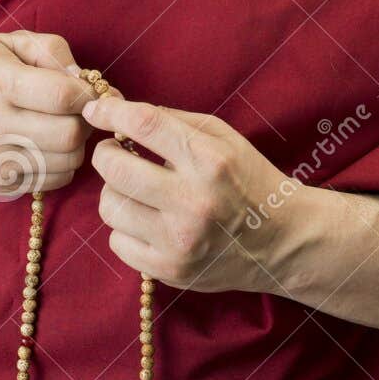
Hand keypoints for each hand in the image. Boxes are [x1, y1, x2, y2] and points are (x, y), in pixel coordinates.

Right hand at [0, 29, 91, 195]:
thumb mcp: (4, 45)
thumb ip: (50, 50)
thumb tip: (84, 79)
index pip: (63, 96)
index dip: (88, 94)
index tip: (88, 92)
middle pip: (70, 134)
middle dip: (85, 121)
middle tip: (79, 112)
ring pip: (68, 161)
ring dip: (76, 144)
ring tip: (62, 126)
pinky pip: (55, 180)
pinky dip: (61, 164)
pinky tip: (46, 146)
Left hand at [80, 93, 291, 291]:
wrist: (282, 242)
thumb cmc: (248, 180)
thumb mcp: (224, 138)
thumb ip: (173, 121)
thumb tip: (120, 112)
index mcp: (209, 160)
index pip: (144, 124)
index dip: (110, 112)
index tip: (96, 110)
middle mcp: (193, 201)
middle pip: (115, 169)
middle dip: (105, 154)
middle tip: (114, 153)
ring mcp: (180, 240)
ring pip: (110, 206)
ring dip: (115, 193)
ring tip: (135, 190)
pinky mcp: (171, 270)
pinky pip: (117, 243)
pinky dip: (125, 228)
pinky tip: (146, 221)